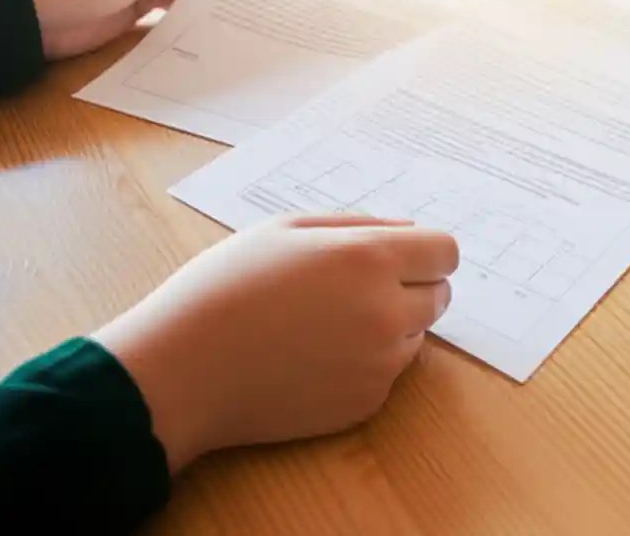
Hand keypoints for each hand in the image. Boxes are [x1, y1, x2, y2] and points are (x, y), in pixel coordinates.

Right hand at [92, 214, 457, 472]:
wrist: (182, 372)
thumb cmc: (224, 289)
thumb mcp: (284, 231)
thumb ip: (357, 225)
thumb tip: (408, 232)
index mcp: (369, 259)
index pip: (447, 251)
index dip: (425, 251)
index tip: (400, 255)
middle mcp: (386, 314)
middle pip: (440, 296)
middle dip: (411, 287)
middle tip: (354, 289)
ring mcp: (379, 365)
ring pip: (415, 336)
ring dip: (390, 326)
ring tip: (324, 324)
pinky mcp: (365, 404)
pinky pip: (387, 374)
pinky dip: (365, 364)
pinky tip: (313, 358)